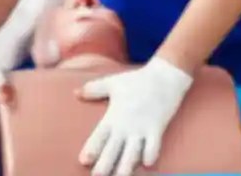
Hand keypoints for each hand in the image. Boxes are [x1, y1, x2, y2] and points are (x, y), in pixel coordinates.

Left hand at [77, 57, 193, 175]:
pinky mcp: (158, 127)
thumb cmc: (137, 80)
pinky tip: (147, 165)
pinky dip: (151, 154)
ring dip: (126, 166)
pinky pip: (154, 145)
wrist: (165, 75)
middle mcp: (126, 124)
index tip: (84, 161)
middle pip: (113, 149)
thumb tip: (76, 93)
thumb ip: (93, 89)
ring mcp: (142, 127)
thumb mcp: (112, 82)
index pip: (99, 136)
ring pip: (132, 152)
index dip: (92, 149)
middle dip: (105, 164)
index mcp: (113, 115)